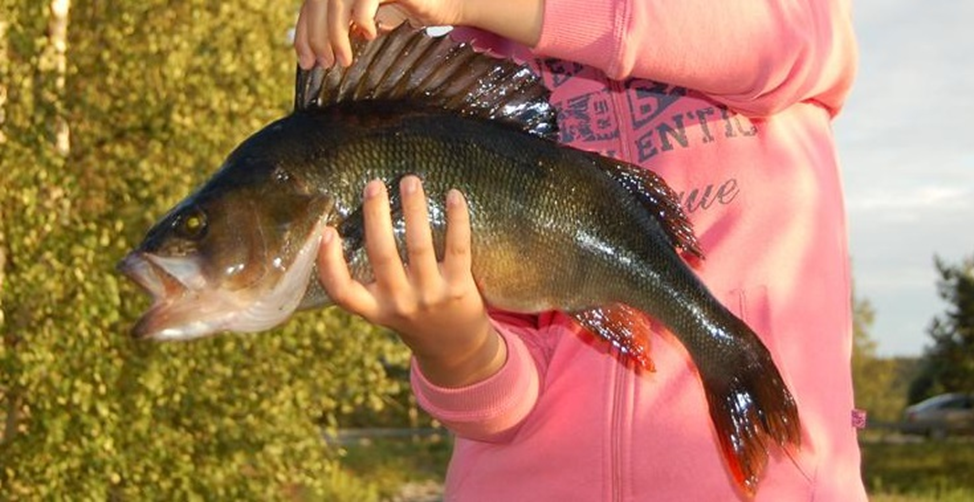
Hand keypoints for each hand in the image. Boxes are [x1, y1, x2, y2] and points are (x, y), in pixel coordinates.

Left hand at [293, 0, 543, 68]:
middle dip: (315, 38)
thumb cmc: (409, 14)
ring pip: (336, 2)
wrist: (447, 4)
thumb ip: (345, 30)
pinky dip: (361, 20)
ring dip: (334, 35)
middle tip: (323, 65)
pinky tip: (369, 36)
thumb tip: (317, 51)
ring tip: (343, 61)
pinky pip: (363, 0)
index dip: (304, 34)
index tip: (306, 62)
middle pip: (318, 3)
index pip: (311, 6)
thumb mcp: (371, 24)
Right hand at [317, 176, 504, 386]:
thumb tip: (362, 219)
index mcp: (374, 308)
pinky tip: (454, 195)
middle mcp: (399, 302)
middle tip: (374, 184)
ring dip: (413, 209)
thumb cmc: (413, 315)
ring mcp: (430, 296)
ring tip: (410, 181)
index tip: (325, 231)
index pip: (342, 291)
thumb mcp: (384, 307)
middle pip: (381, 254)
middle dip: (376, 216)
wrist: (455, 348)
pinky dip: (457, 219)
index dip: (329, 263)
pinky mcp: (459, 288)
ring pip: (418, 245)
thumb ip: (371, 279)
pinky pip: (458, 248)